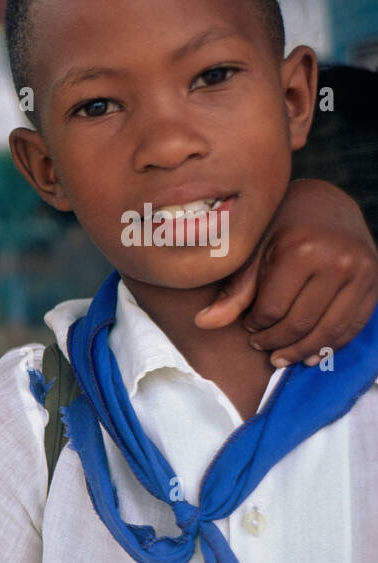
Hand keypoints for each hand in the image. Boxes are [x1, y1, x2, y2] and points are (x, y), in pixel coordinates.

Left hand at [194, 179, 377, 366]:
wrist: (328, 204)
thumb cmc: (281, 228)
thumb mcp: (253, 252)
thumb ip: (233, 291)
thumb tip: (202, 324)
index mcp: (301, 251)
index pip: (272, 309)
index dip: (256, 325)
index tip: (248, 327)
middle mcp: (337, 262)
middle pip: (301, 323)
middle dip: (276, 342)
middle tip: (262, 347)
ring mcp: (362, 272)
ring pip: (329, 330)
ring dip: (302, 351)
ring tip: (281, 358)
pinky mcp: (375, 282)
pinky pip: (353, 325)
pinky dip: (331, 345)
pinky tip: (310, 353)